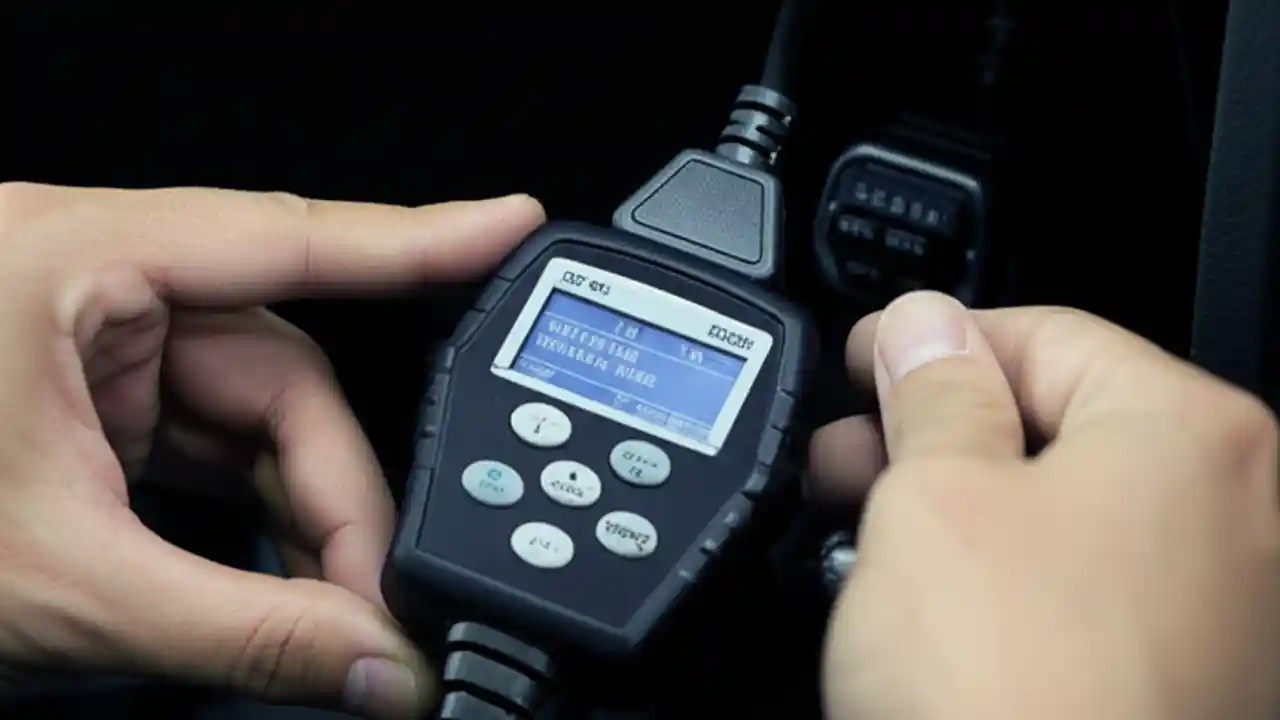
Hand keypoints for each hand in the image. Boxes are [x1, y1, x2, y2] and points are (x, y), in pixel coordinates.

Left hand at [0, 182, 543, 716]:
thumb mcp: (68, 589)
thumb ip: (244, 632)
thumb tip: (374, 665)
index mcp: (68, 266)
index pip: (285, 239)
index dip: (416, 237)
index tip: (509, 226)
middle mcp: (90, 285)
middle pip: (283, 368)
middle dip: (341, 491)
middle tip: (379, 601)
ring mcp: (93, 345)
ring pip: (258, 415)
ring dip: (305, 512)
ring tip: (329, 606)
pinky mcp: (94, 401)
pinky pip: (215, 442)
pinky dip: (258, 512)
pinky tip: (280, 575)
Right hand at [809, 292, 1279, 719]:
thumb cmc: (1018, 696)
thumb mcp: (935, 499)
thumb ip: (932, 391)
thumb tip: (923, 330)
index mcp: (1188, 437)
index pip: (1043, 335)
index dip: (931, 341)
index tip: (866, 362)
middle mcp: (1233, 519)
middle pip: (1056, 427)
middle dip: (932, 433)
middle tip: (849, 455)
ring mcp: (1218, 613)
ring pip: (1062, 516)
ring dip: (955, 509)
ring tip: (866, 535)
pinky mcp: (1179, 687)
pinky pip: (1080, 595)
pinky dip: (1001, 582)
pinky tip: (928, 607)